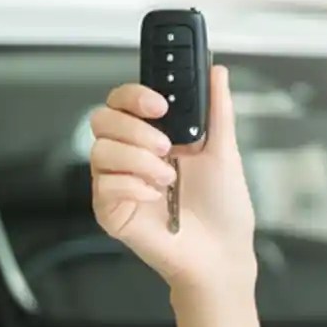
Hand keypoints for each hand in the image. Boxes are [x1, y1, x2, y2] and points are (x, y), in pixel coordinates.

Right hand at [89, 65, 256, 290]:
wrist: (222, 253)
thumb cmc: (223, 207)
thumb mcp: (225, 152)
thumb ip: (217, 111)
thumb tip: (218, 73)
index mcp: (156, 136)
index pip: (126, 101)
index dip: (134, 95)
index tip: (159, 104)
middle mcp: (132, 155)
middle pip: (103, 119)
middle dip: (135, 129)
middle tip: (167, 147)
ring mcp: (118, 182)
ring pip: (100, 150)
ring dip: (139, 161)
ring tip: (168, 178)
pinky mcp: (110, 210)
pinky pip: (104, 185)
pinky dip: (133, 187)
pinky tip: (156, 198)